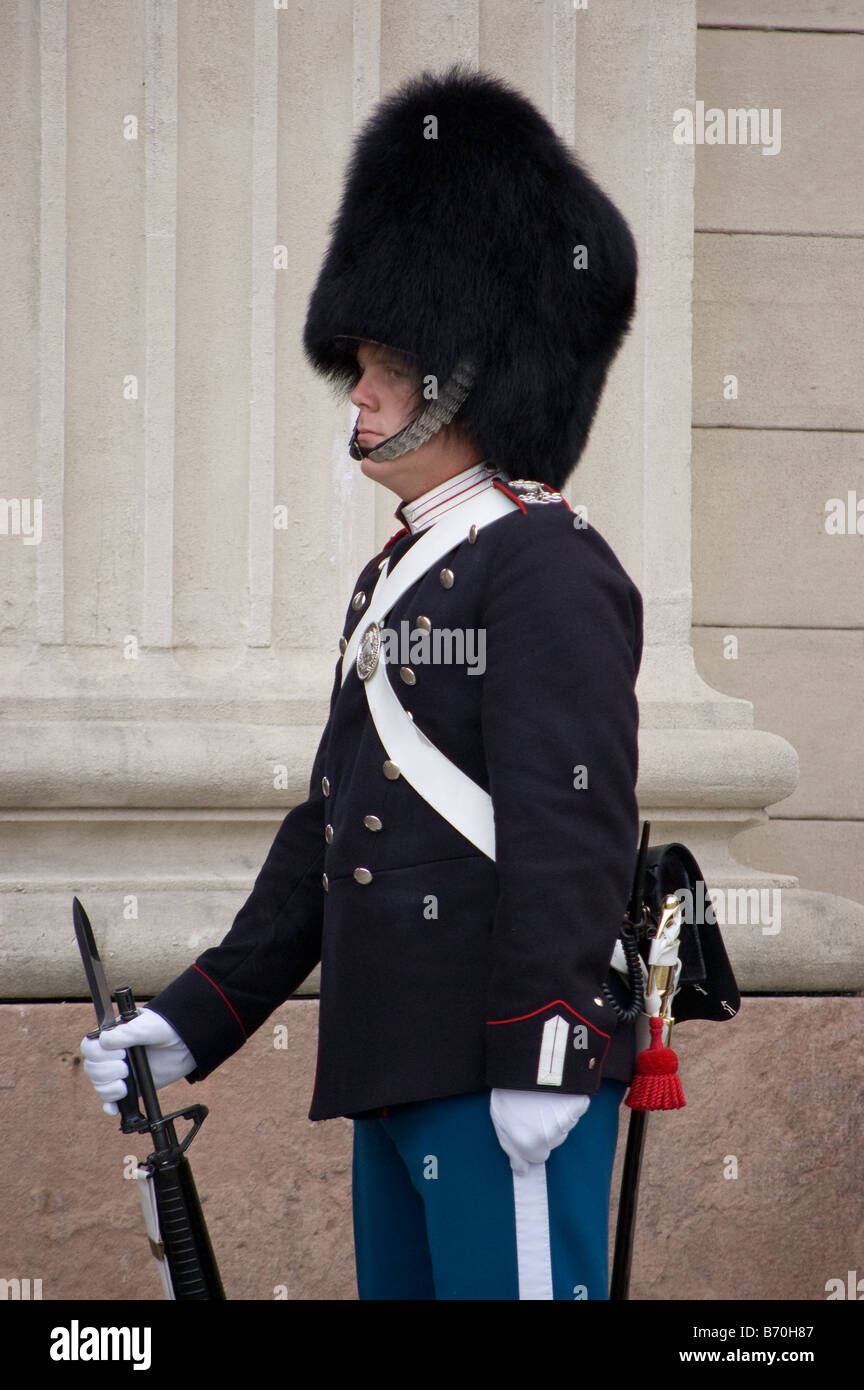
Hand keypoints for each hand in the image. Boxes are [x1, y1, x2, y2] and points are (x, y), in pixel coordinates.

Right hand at [80, 1008, 196, 1114]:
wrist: (186, 1043)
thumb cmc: (165, 1028)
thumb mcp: (147, 1026)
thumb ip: (127, 1033)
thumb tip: (105, 1040)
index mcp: (112, 1037)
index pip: (89, 1048)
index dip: (99, 1054)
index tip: (120, 1053)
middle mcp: (112, 1055)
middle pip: (92, 1069)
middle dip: (106, 1071)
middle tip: (125, 1066)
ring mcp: (120, 1072)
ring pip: (99, 1086)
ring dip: (109, 1088)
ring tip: (126, 1081)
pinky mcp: (130, 1087)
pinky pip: (111, 1101)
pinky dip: (110, 1106)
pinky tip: (115, 1108)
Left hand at [490, 1088, 590, 1175]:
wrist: (528, 1062)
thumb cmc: (509, 1089)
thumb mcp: (499, 1118)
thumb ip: (510, 1148)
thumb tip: (521, 1170)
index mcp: (527, 1143)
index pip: (536, 1157)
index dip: (529, 1141)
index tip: (526, 1127)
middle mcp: (549, 1138)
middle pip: (550, 1142)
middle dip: (543, 1130)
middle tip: (532, 1108)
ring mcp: (565, 1121)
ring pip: (562, 1127)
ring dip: (555, 1116)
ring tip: (541, 1096)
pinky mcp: (578, 1105)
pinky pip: (575, 1110)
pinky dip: (569, 1103)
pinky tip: (556, 1091)